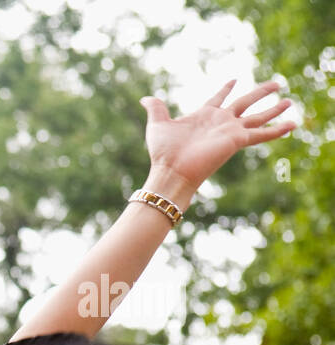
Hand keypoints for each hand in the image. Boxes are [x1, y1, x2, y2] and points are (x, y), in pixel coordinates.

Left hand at [139, 79, 295, 189]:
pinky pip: (261, 133)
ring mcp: (230, 131)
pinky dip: (277, 130)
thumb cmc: (163, 152)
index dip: (226, 89)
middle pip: (245, 103)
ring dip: (274, 110)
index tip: (234, 79)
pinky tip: (292, 124)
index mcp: (204, 116)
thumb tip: (145, 99)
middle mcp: (220, 122)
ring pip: (257, 117)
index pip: (219, 98)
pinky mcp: (237, 140)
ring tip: (289, 101)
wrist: (171, 172)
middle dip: (260, 93)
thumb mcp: (157, 125)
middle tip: (277, 84)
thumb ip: (156, 109)